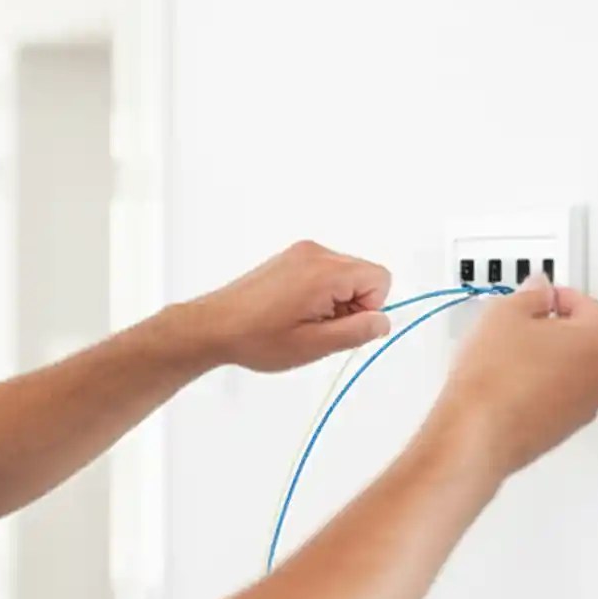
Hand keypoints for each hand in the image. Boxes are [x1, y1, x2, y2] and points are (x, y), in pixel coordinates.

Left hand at [187, 240, 392, 371]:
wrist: (214, 326)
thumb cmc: (256, 337)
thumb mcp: (313, 345)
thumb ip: (356, 332)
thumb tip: (383, 321)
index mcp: (324, 271)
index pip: (380, 278)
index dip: (369, 308)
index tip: (342, 327)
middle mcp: (314, 253)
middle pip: (363, 274)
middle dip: (353, 304)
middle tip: (321, 328)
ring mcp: (300, 253)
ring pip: (345, 274)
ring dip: (335, 300)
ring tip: (303, 321)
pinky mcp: (289, 258)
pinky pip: (324, 272)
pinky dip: (320, 293)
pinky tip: (294, 312)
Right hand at [431, 273, 597, 477]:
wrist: (479, 431)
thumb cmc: (495, 379)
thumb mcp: (505, 313)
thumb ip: (530, 294)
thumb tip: (538, 291)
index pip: (587, 304)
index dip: (556, 295)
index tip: (538, 296)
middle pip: (586, 338)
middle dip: (555, 327)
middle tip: (523, 323)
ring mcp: (587, 406)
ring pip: (574, 368)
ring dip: (550, 357)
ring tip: (512, 353)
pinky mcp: (565, 427)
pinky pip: (561, 394)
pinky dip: (544, 384)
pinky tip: (511, 380)